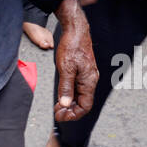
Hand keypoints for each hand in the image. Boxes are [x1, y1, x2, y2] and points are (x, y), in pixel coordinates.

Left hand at [52, 0, 97, 121]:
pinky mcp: (83, 71)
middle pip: (83, 103)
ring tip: (57, 106)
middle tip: (56, 113)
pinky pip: (78, 88)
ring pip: (80, 96)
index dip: (73, 114)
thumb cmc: (72, 46)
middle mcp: (90, 80)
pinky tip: (62, 95)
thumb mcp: (66, 68)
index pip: (85, 106)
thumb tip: (65, 104)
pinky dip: (70, 95)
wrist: (76, 30)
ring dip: (69, 103)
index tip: (60, 116)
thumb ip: (66, 88)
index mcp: (89, 81)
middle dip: (70, 110)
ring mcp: (87, 76)